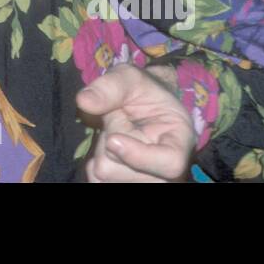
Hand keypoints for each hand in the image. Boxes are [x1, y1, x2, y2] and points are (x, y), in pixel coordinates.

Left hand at [76, 64, 194, 181]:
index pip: (169, 164)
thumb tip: (83, 101)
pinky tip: (109, 149)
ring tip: (118, 135)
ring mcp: (147, 183)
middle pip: (122, 170)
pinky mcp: (124, 185)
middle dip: (110, 141)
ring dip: (102, 150)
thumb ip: (110, 87)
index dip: (138, 156)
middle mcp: (169, 173)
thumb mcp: (129, 77)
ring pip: (106, 175)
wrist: (141, 107)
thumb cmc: (142, 92)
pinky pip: (96, 180)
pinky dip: (94, 163)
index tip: (112, 139)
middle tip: (121, 122)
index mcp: (180, 142)